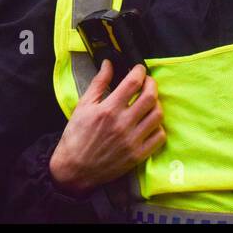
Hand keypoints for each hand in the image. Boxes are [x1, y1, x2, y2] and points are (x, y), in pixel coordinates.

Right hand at [48, 62, 165, 193]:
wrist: (73, 169)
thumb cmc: (76, 135)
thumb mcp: (83, 106)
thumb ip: (99, 82)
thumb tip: (109, 63)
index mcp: (108, 110)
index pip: (133, 83)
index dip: (139, 71)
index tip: (139, 69)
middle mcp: (122, 124)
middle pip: (150, 97)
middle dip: (152, 84)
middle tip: (147, 83)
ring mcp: (132, 141)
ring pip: (158, 116)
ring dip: (156, 104)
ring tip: (148, 102)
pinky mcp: (137, 155)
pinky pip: (159, 137)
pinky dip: (157, 127)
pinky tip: (149, 123)